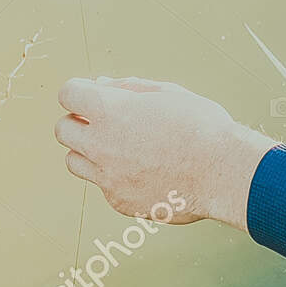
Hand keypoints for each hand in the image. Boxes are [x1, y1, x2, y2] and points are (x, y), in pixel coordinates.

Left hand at [54, 77, 276, 231]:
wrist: (223, 172)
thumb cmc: (201, 128)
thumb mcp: (166, 93)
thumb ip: (127, 88)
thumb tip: (102, 86)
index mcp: (111, 111)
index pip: (67, 93)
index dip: (78, 92)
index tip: (91, 96)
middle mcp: (101, 145)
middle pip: (62, 130)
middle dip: (77, 122)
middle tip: (101, 122)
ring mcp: (107, 177)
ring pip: (73, 162)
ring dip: (87, 151)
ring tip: (118, 148)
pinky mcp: (118, 201)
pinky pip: (102, 186)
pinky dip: (113, 177)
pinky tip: (141, 171)